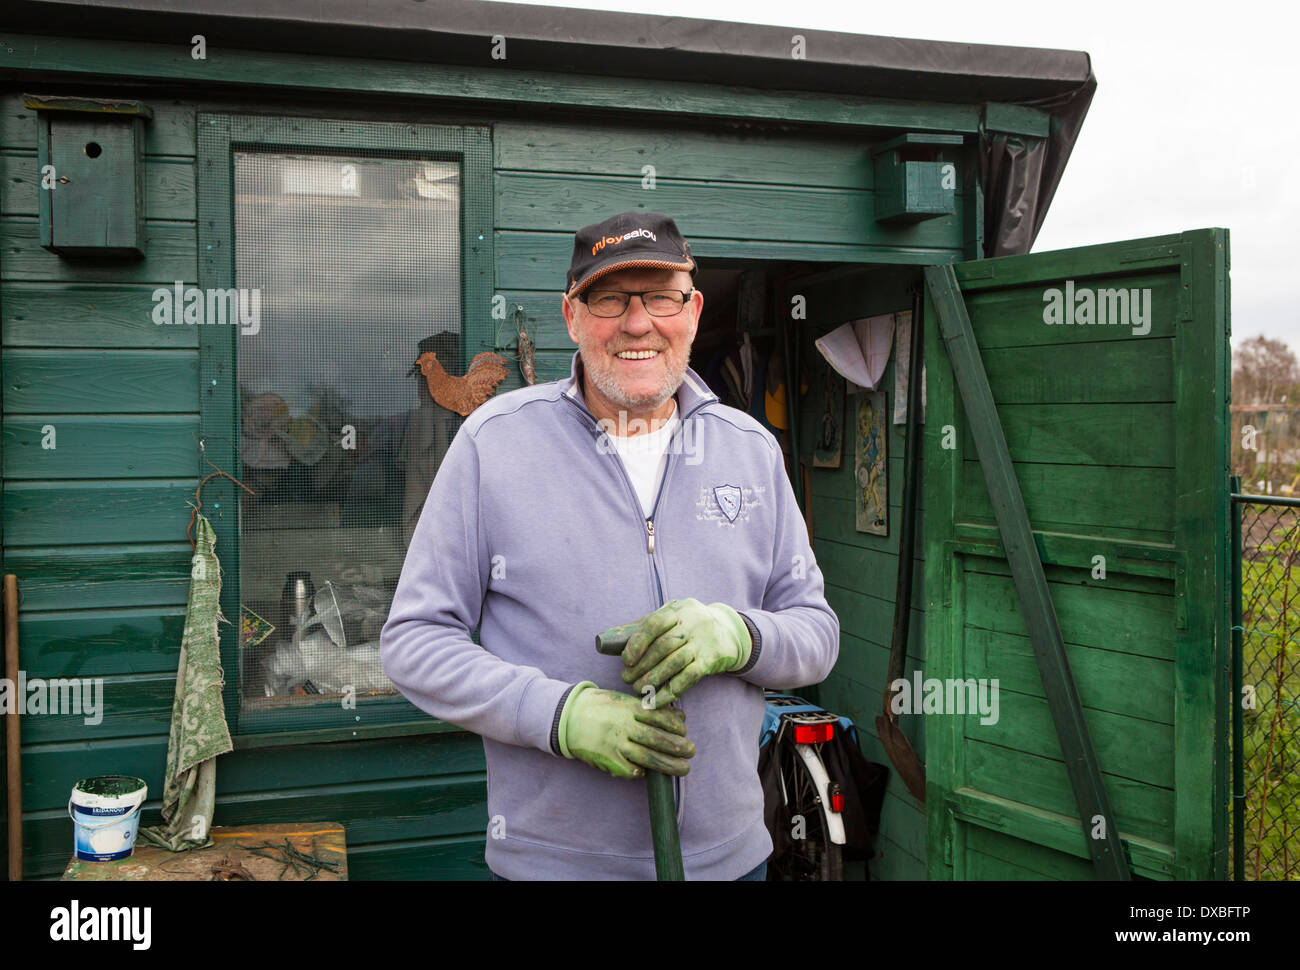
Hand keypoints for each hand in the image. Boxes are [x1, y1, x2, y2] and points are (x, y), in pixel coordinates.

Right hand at [561, 684, 695, 778]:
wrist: (569, 717)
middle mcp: (624, 726)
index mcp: (630, 708)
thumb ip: (646, 708)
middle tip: (692, 751)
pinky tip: (650, 771)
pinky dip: (643, 772)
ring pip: (648, 758)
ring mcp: (616, 745)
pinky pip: (631, 770)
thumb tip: (676, 716)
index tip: (684, 730)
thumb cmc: (601, 706)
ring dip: (669, 766)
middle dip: (679, 747)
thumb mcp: (623, 699)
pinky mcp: (608, 761)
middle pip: (658, 739)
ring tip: (683, 769)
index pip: (660, 717)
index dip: (676, 725)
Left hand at [617, 598, 750, 707]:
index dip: (637, 642)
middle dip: (641, 665)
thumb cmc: (691, 623)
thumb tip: (614, 638)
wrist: (729, 630)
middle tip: (626, 678)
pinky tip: (656, 700)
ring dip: (653, 679)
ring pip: (674, 662)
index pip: (654, 624)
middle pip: (662, 646)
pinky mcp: (710, 661)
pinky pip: (688, 678)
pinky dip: (670, 691)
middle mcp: (691, 624)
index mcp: (678, 610)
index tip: (626, 660)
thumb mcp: (673, 614)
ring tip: (638, 689)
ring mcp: (702, 643)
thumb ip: (647, 624)